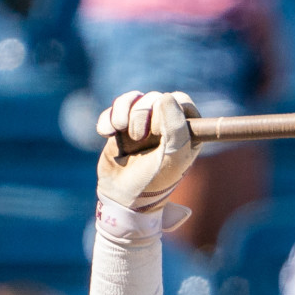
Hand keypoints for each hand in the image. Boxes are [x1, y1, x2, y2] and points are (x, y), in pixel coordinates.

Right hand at [96, 91, 200, 213]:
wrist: (123, 197)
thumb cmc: (155, 181)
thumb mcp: (172, 158)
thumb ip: (176, 128)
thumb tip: (166, 97)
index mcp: (188, 132)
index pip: (182, 101)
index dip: (169, 110)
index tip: (161, 132)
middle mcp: (168, 125)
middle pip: (156, 98)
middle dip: (144, 113)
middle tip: (140, 137)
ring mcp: (145, 123)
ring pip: (136, 99)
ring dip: (125, 113)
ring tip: (121, 131)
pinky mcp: (123, 125)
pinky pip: (117, 106)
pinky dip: (109, 117)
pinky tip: (106, 133)